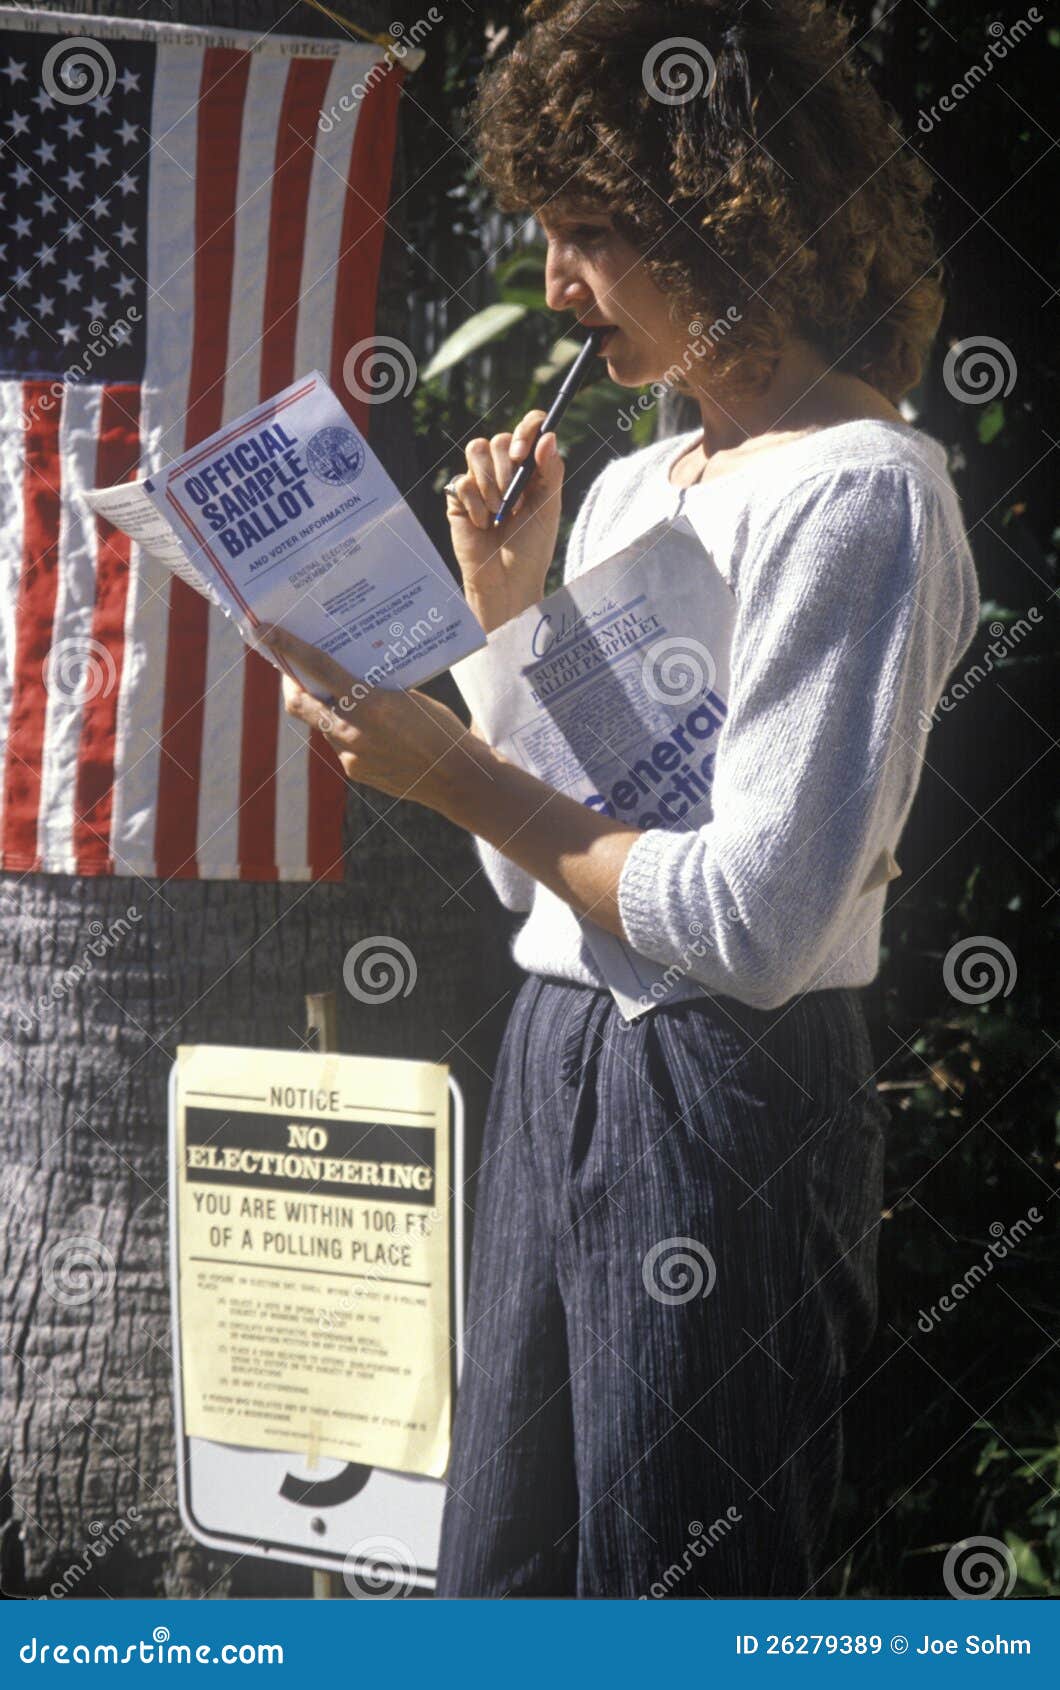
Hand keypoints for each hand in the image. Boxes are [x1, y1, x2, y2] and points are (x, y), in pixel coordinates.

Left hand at [258, 624, 478, 808]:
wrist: (455, 778)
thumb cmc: (439, 729)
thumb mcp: (407, 696)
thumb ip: (371, 690)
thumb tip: (347, 680)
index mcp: (370, 701)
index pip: (318, 667)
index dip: (288, 647)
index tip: (265, 631)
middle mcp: (353, 730)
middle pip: (300, 704)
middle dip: (292, 685)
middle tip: (294, 671)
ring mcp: (350, 755)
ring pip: (323, 726)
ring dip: (327, 712)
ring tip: (347, 701)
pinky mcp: (355, 772)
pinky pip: (340, 746)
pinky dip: (347, 733)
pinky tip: (369, 731)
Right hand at [445, 410, 563, 631]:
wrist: (507, 582)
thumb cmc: (532, 548)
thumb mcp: (548, 508)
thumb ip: (551, 471)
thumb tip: (548, 435)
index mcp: (530, 469)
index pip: (528, 429)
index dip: (525, 430)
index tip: (522, 452)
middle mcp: (504, 471)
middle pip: (499, 440)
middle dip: (506, 468)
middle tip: (512, 498)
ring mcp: (479, 482)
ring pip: (476, 449)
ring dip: (489, 483)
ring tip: (499, 513)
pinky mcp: (459, 499)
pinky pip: (461, 482)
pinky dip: (475, 505)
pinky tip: (483, 524)